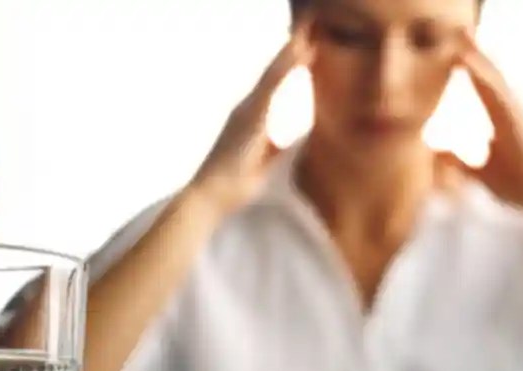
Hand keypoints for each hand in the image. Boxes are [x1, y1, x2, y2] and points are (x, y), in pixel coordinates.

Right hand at [186, 20, 314, 215]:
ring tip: (309, 27)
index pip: (276, 81)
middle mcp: (248, 107)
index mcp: (253, 116)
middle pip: (275, 69)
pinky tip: (300, 50)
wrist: (211, 196)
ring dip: (292, 49)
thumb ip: (279, 146)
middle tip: (311, 22)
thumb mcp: (268, 162)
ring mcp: (246, 109)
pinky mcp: (249, 116)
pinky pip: (271, 85)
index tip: (311, 43)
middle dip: (293, 45)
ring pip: (274, 71)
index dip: (293, 61)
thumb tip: (295, 139)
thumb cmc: (235, 184)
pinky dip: (286, 66)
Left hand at [440, 32, 522, 222]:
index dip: (468, 65)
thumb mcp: (480, 174)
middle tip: (457, 27)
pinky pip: (497, 92)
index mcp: (502, 119)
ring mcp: (516, 112)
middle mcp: (511, 110)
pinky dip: (481, 75)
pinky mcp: (518, 120)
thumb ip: (459, 163)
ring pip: (493, 76)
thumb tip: (437, 155)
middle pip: (488, 73)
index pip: (482, 85)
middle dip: (473, 50)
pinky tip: (467, 61)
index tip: (452, 45)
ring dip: (476, 54)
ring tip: (460, 33)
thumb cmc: (522, 188)